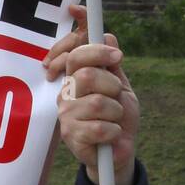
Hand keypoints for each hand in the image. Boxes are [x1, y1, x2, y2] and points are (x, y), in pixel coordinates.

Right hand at [42, 4, 138, 184]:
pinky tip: (111, 135)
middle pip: (85, 74)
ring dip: (115, 111)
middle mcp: (66, 93)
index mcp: (76, 77)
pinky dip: (114, 131)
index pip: (74, 53)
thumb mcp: (120, 85)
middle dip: (111, 84)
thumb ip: (112, 62)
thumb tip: (106, 35)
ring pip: (96, 102)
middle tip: (117, 95)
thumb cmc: (117, 116)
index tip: (118, 56)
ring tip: (114, 119)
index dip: (95, 49)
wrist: (119, 149)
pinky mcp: (70, 135)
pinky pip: (99, 127)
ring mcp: (65, 114)